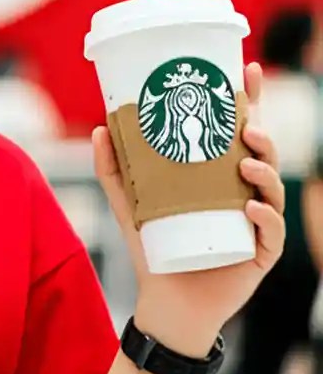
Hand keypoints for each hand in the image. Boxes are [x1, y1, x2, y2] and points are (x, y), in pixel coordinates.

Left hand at [91, 62, 286, 356]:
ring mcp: (257, 223)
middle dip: (261, 134)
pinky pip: (271, 232)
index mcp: (220, 176)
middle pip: (264, 154)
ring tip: (246, 162)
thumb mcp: (129, 205)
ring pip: (273, 190)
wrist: (167, 303)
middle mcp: (245, 194)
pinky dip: (266, 218)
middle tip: (246, 125)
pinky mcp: (261, 253)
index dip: (251, 100)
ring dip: (265, 171)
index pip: (240, 131)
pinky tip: (253, 208)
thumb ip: (113, 169)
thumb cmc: (152, 250)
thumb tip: (100, 128)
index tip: (248, 70)